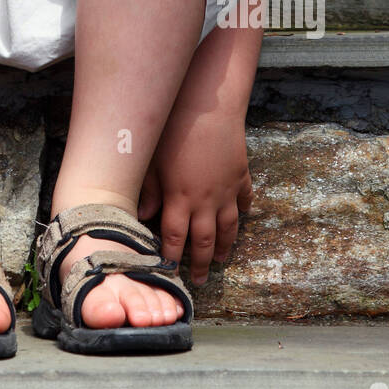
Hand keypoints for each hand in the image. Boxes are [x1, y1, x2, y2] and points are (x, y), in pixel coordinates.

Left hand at [137, 104, 251, 285]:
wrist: (207, 108)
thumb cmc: (173, 130)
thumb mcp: (152, 161)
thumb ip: (149, 190)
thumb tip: (143, 215)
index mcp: (179, 198)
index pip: (174, 237)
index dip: (172, 257)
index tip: (169, 272)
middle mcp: (205, 201)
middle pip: (203, 240)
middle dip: (200, 263)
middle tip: (199, 281)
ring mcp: (226, 190)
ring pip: (228, 227)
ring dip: (224, 245)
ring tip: (220, 259)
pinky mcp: (241, 175)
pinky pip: (245, 199)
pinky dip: (244, 211)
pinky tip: (242, 217)